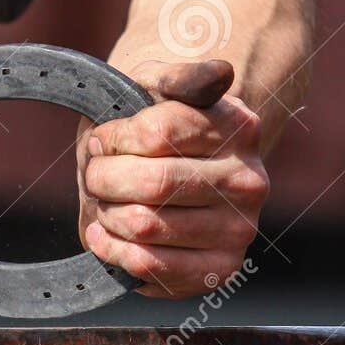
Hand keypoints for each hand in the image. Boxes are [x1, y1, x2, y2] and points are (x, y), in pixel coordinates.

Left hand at [77, 57, 268, 298]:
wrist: (179, 174)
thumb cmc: (156, 129)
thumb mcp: (156, 89)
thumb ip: (178, 76)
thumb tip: (220, 74)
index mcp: (238, 127)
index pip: (158, 132)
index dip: (113, 138)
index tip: (101, 140)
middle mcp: (248, 180)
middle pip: (151, 183)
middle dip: (104, 178)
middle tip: (96, 175)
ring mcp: (239, 229)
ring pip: (146, 225)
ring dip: (106, 214)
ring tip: (104, 202)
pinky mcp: (220, 269)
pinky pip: (150, 266)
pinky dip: (113, 250)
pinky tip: (105, 234)